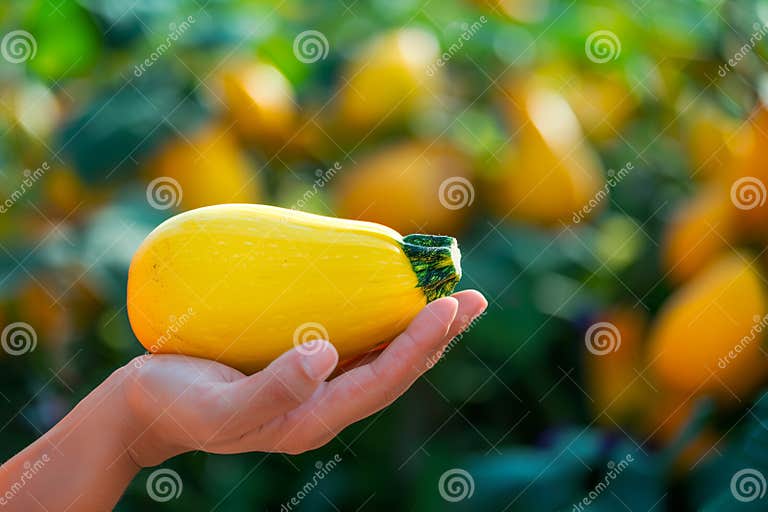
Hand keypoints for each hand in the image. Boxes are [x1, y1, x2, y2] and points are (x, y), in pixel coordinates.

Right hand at [117, 290, 486, 466]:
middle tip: (472, 296)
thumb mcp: (218, 407)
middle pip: (395, 370)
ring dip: (416, 326)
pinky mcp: (300, 367)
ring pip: (379, 355)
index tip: (448, 305)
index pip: (382, 381)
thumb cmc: (176, 404)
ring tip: (449, 294)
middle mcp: (324, 405)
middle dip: (436, 336)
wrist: (145, 408)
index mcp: (313, 420)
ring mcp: (314, 387)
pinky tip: (387, 297)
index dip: (419, 345)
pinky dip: (380, 319)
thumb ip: (271, 390)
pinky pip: (353, 343)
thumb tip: (324, 354)